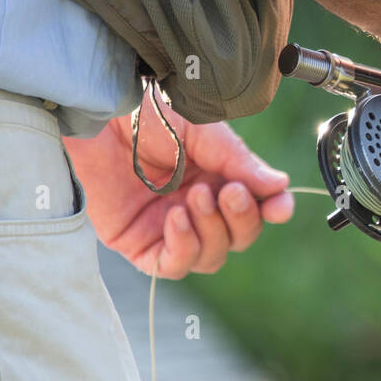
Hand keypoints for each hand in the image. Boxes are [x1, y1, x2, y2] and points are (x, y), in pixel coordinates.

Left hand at [63, 86, 294, 277]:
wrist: (101, 115)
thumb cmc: (148, 114)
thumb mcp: (204, 133)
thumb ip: (240, 163)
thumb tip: (279, 186)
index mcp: (221, 178)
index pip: (258, 209)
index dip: (273, 211)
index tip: (279, 206)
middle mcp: (199, 207)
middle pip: (238, 238)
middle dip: (241, 220)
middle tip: (228, 191)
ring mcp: (169, 228)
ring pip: (210, 257)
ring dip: (212, 232)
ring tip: (196, 196)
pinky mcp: (137, 243)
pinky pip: (171, 266)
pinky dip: (183, 248)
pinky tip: (177, 218)